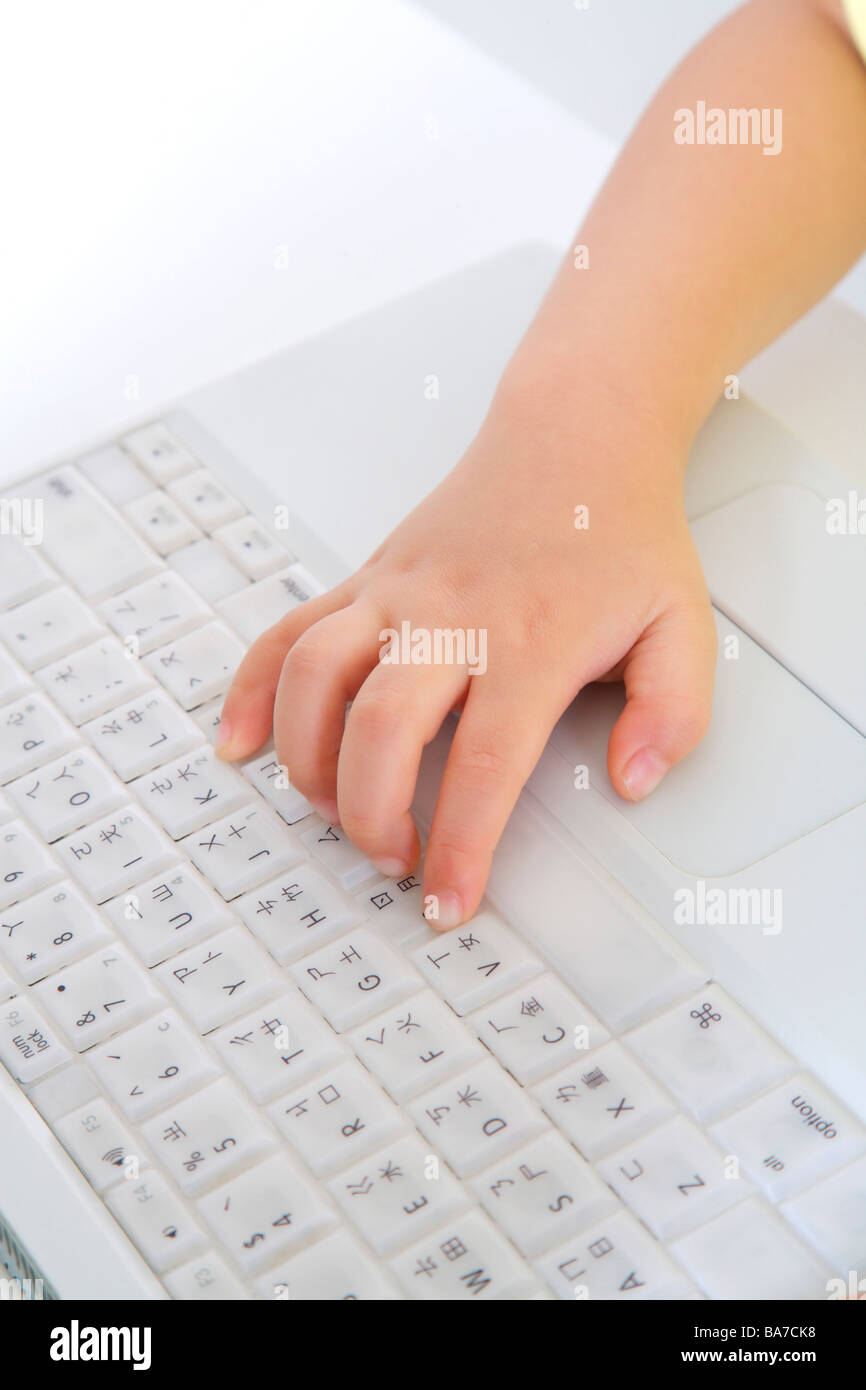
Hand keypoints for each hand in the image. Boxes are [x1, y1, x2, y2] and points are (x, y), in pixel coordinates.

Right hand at [217, 375, 715, 928]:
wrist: (572, 438)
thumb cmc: (620, 534)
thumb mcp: (685, 624)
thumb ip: (673, 712)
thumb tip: (632, 782)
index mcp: (532, 641)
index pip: (485, 764)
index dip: (461, 847)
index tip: (448, 903)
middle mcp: (451, 618)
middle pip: (381, 728)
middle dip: (372, 814)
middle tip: (392, 858)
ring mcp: (397, 594)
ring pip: (314, 677)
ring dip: (307, 760)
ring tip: (331, 810)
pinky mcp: (365, 580)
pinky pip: (287, 633)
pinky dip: (253, 689)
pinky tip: (243, 740)